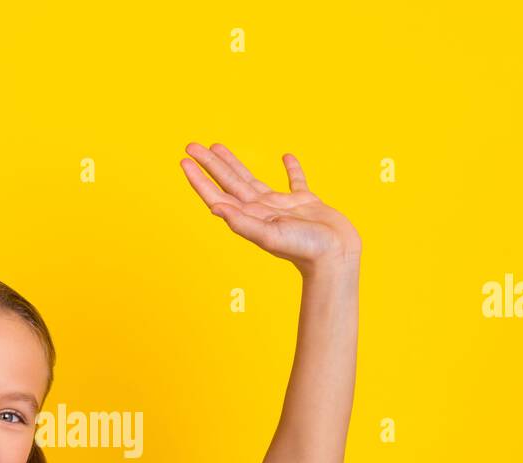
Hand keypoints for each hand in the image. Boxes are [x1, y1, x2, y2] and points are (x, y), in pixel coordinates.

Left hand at [181, 143, 360, 273]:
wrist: (337, 257)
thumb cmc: (304, 250)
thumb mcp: (270, 236)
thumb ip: (242, 223)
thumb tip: (215, 208)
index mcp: (250, 218)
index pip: (218, 195)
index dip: (200, 179)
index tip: (185, 160)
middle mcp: (262, 211)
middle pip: (229, 182)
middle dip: (211, 164)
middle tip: (192, 145)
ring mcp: (282, 206)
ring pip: (252, 179)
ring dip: (234, 163)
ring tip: (218, 147)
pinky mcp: (305, 203)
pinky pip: (296, 181)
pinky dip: (291, 169)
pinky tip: (286, 157)